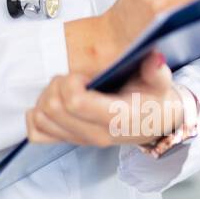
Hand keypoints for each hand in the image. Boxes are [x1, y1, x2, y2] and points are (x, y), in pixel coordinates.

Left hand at [26, 49, 181, 147]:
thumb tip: (153, 58)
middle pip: (52, 108)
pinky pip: (37, 133)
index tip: (84, 76)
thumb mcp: (162, 83)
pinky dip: (37, 115)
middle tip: (74, 79)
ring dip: (46, 96)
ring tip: (65, 88)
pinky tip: (53, 102)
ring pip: (41, 119)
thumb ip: (156, 70)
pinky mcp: (70, 140)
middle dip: (57, 85)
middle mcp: (94, 133)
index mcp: (115, 118)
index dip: (71, 82)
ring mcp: (80, 139)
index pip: (74, 102)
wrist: (156, 123)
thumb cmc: (154, 101)